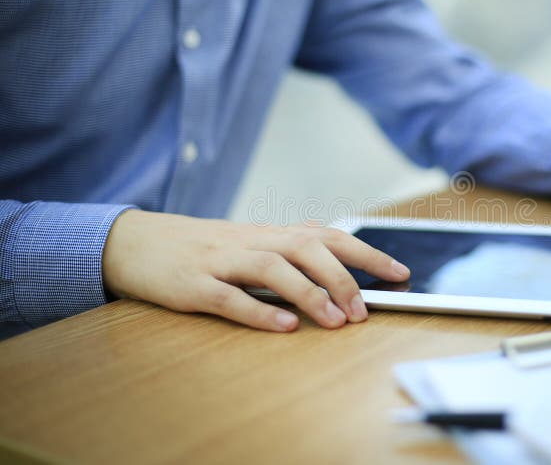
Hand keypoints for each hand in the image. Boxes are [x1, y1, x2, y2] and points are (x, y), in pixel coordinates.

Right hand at [102, 210, 409, 331]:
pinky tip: (283, 326)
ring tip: (335, 322)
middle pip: (306, 248)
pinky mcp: (193, 284)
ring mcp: (222, 260)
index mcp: (271, 233)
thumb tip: (342, 276)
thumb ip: (292, 256)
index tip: (399, 273)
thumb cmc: (207, 249)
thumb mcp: (253, 245)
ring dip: (309, 294)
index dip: (367, 252)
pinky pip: (228, 296)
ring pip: (272, 268)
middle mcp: (252, 240)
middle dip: (342, 278)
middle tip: (364, 311)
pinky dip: (258, 310)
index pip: (329, 236)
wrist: (140, 242)